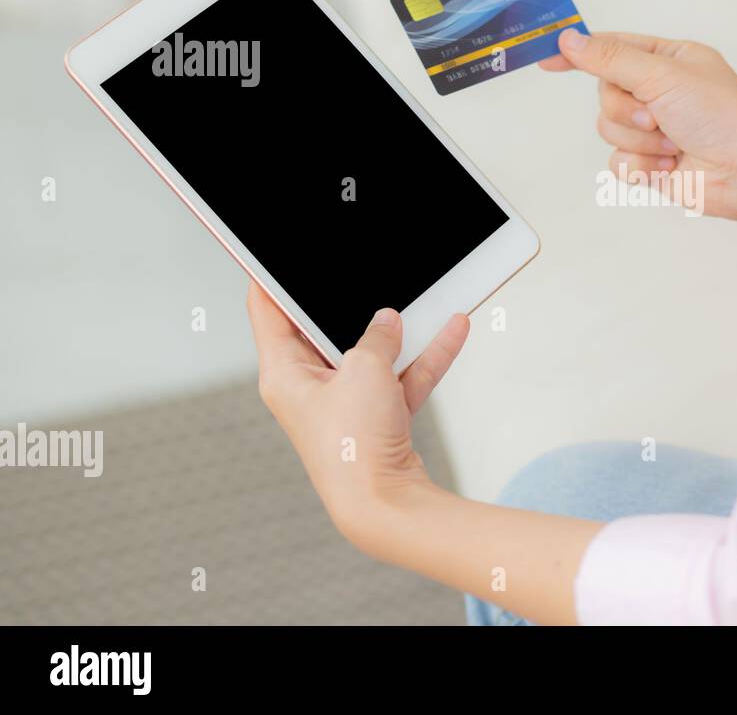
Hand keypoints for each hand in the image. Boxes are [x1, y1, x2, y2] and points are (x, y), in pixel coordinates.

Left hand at [246, 282, 469, 554]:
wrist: (387, 504)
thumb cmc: (354, 448)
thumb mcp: (364, 369)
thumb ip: (376, 335)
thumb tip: (387, 320)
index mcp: (283, 373)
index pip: (266, 310)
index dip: (270, 276)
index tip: (277, 250)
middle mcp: (308, 387)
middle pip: (322, 329)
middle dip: (349, 302)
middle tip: (359, 270)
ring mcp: (343, 403)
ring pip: (370, 352)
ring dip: (399, 330)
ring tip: (420, 298)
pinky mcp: (375, 417)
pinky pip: (399, 375)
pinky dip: (423, 356)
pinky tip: (451, 330)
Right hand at [543, 29, 736, 223]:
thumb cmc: (723, 117)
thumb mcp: (664, 75)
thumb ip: (611, 58)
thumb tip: (571, 39)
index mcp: (669, 59)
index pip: (613, 48)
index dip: (580, 52)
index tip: (548, 57)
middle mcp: (660, 91)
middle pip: (605, 93)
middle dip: (627, 110)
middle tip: (656, 117)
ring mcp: (655, 129)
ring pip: (607, 129)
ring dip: (638, 141)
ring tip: (673, 144)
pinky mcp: (651, 162)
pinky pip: (618, 162)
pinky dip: (642, 166)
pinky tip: (671, 166)